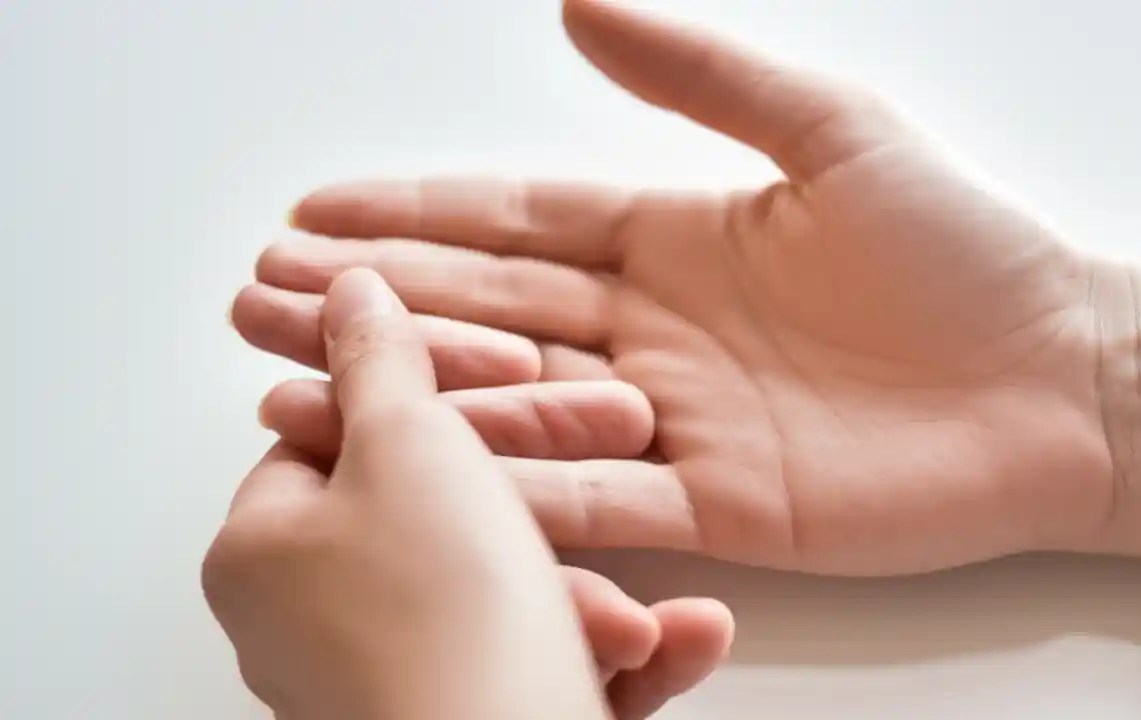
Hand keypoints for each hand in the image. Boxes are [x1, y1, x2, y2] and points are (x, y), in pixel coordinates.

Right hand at [235, 0, 1117, 575]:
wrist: (1062, 384)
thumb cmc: (966, 255)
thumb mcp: (829, 132)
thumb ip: (700, 74)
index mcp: (674, 240)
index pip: (516, 227)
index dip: (415, 220)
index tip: (317, 214)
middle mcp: (657, 332)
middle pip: (491, 318)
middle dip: (379, 309)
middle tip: (262, 297)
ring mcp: (675, 423)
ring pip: (517, 410)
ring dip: (410, 401)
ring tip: (291, 388)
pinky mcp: (710, 508)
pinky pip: (588, 500)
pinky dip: (502, 491)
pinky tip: (418, 479)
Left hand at [256, 384, 733, 719]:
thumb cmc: (439, 626)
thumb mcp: (410, 446)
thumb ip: (382, 361)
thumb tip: (347, 293)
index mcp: (271, 546)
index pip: (345, 428)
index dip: (440, 382)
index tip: (520, 362)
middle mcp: (322, 620)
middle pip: (446, 506)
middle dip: (550, 476)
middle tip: (622, 429)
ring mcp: (399, 680)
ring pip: (511, 595)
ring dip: (594, 592)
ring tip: (644, 612)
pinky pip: (551, 668)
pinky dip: (620, 654)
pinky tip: (686, 636)